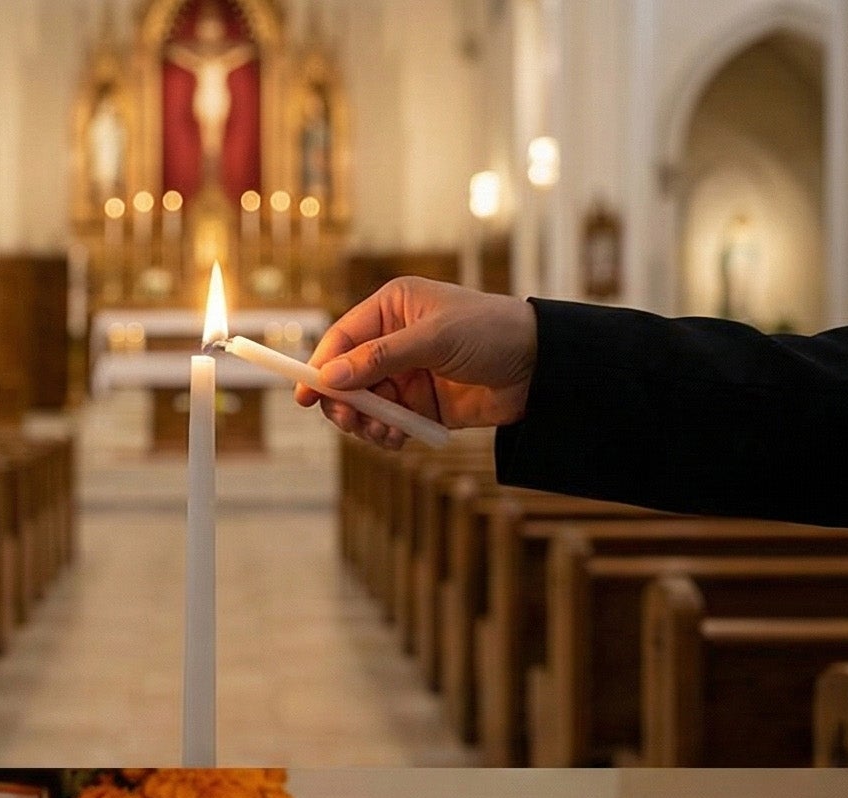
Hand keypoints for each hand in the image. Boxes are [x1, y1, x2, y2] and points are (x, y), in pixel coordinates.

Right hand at [297, 278, 538, 448]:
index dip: (321, 366)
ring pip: (368, 404)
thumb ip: (382, 359)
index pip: (344, 337)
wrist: (541, 366)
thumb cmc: (491, 332)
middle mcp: (396, 340)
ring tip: (381, 432)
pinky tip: (395, 439)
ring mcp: (410, 375)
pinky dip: (387, 434)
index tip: (305, 395)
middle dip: (344, 401)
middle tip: (349, 420)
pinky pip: (391, 423)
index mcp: (394, 308)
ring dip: (366, 422)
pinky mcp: (425, 405)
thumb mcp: (434, 339)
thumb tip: (332, 378)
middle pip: (349, 376)